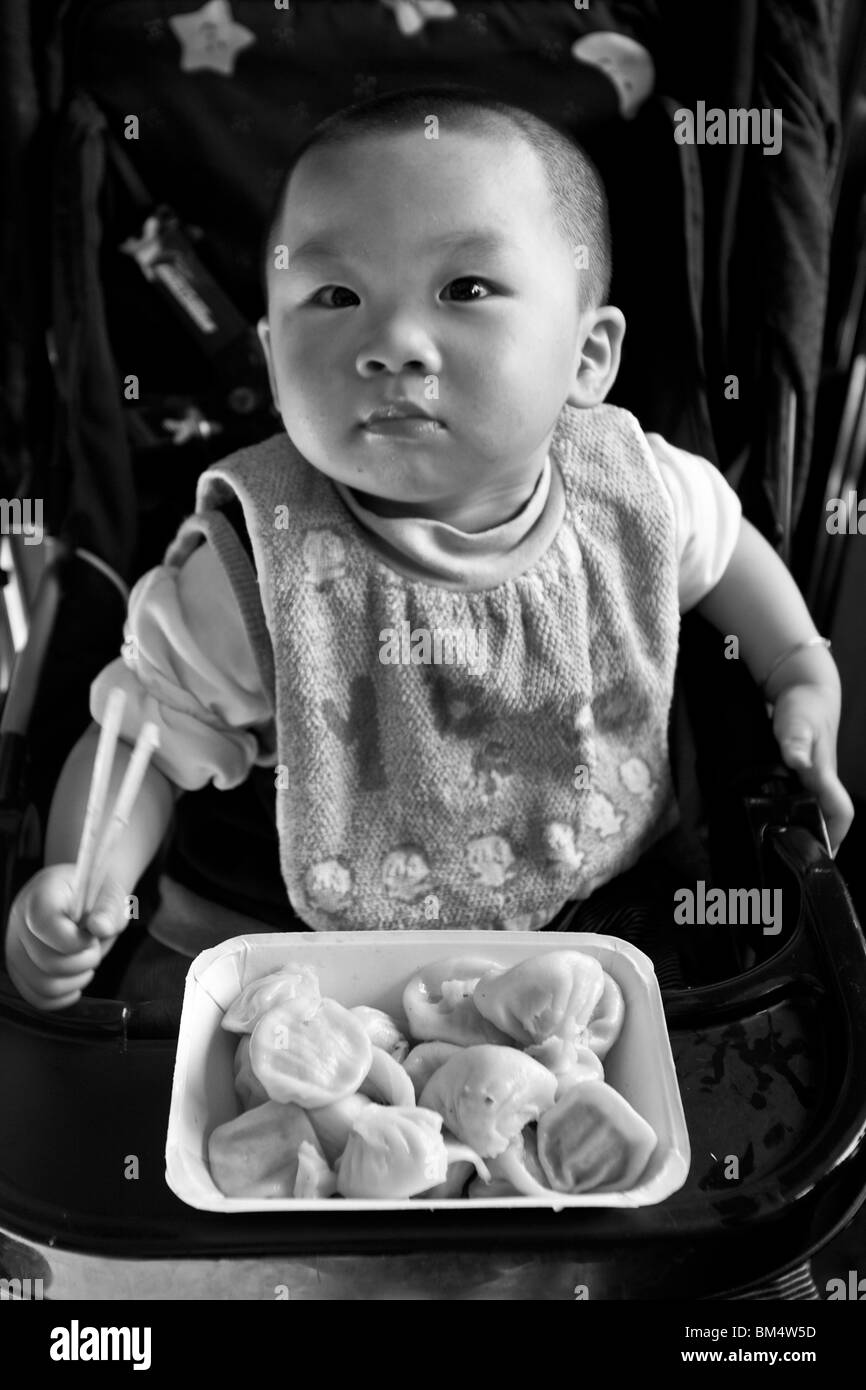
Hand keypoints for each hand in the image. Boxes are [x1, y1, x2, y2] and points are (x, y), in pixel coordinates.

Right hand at [4, 864, 127, 1010]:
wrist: (84, 892)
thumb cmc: (98, 891)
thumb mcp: (111, 891)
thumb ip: (108, 908)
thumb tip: (100, 927)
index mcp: (42, 894)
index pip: (45, 925)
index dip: (75, 941)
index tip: (93, 934)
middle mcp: (20, 920)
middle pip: (46, 962)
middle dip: (83, 962)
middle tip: (94, 946)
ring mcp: (15, 945)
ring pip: (41, 985)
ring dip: (75, 981)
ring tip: (86, 962)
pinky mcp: (19, 968)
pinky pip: (35, 997)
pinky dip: (61, 997)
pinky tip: (77, 982)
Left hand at [772, 683, 854, 855]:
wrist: (798, 688)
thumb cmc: (803, 706)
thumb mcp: (796, 722)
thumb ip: (795, 741)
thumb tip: (797, 759)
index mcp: (825, 778)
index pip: (839, 817)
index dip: (831, 840)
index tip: (814, 859)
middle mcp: (819, 784)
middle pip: (824, 823)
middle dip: (809, 843)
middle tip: (781, 864)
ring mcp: (808, 782)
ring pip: (807, 815)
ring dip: (792, 830)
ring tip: (766, 852)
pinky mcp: (793, 777)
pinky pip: (790, 802)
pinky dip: (779, 814)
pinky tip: (759, 824)